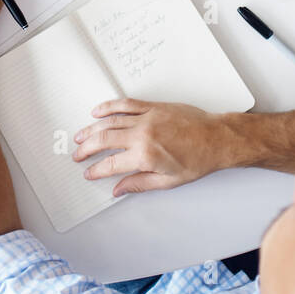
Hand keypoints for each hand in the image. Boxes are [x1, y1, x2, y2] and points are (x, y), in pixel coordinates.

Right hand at [72, 99, 238, 196]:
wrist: (217, 138)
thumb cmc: (198, 160)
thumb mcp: (169, 181)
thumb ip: (139, 184)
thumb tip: (118, 189)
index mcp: (146, 156)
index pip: (111, 164)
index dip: (96, 170)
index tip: (88, 173)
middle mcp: (143, 135)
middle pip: (104, 140)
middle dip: (86, 148)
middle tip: (77, 154)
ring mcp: (147, 118)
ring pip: (110, 121)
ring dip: (92, 129)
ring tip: (80, 135)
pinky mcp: (153, 107)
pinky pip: (125, 104)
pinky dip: (109, 107)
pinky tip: (98, 111)